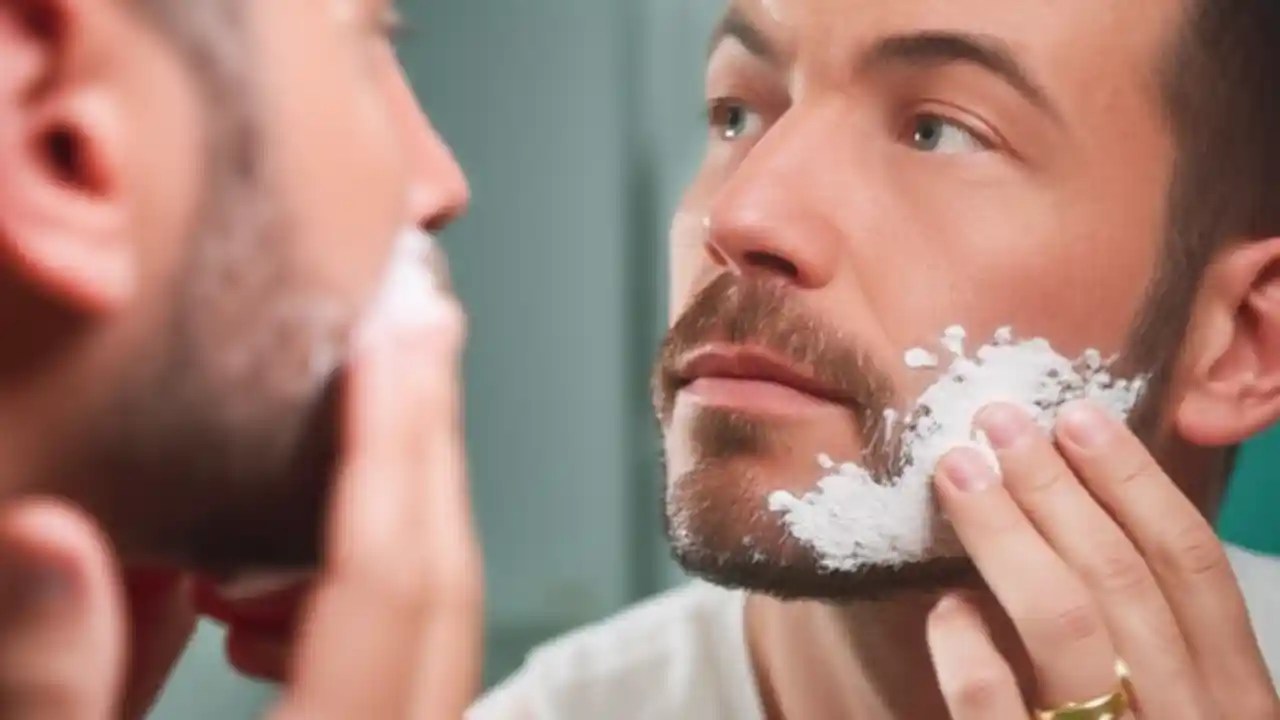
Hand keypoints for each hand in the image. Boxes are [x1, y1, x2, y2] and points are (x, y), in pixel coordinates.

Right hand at [0, 296, 480, 718]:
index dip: (387, 444)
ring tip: (376, 408)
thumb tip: (48, 540)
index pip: (384, 576)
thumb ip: (52, 686)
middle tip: (422, 328)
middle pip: (440, 576)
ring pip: (441, 608)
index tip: (386, 340)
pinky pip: (416, 652)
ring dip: (410, 501)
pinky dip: (379, 580)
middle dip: (428, 440)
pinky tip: (298, 567)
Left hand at [926, 400, 1278, 718]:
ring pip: (1064, 621)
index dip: (1135, 481)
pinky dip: (966, 644)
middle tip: (999, 422)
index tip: (1078, 417)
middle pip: (1121, 578)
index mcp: (1233, 692)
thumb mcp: (1182, 703)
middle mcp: (1185, 714)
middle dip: (1055, 487)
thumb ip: (1150, 636)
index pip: (1192, 562)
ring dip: (1005, 533)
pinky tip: (946, 608)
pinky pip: (993, 699)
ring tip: (958, 472)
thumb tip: (1080, 527)